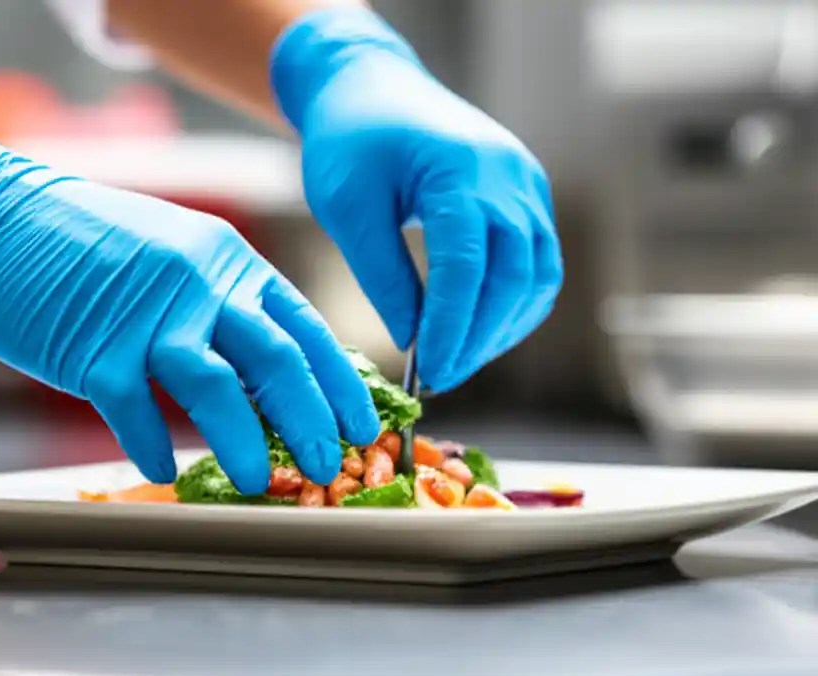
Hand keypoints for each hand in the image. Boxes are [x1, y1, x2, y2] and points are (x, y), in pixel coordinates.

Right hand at [0, 120, 378, 491]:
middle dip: (312, 420)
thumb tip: (261, 376)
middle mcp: (196, 282)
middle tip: (331, 467)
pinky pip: (134, 413)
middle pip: (276, 359)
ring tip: (259, 484)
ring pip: (216, 388)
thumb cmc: (83, 242)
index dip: (339, 382)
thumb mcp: (170, 252)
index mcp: (224, 258)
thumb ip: (215, 303)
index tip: (362, 425)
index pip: (302, 325)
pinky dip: (151, 446)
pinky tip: (162, 471)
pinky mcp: (91, 348)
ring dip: (245, 443)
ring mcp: (144, 315)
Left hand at [271, 7, 563, 391]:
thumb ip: (384, 276)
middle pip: (513, 277)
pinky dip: (512, 303)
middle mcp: (508, 177)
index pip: (468, 267)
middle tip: (440, 380)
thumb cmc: (350, 141)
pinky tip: (477, 333)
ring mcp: (525, 184)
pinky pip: (536, 261)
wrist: (370, 85)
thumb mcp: (349, 209)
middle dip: (479, 338)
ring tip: (456, 363)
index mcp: (461, 172)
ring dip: (501, 327)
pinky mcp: (526, 195)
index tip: (429, 373)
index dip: (452, 328)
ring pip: (535, 275)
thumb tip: (413, 341)